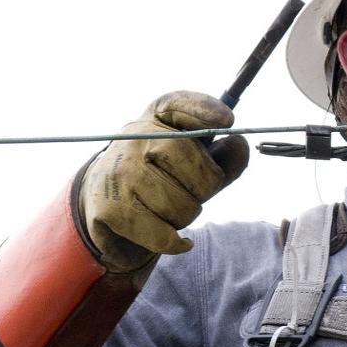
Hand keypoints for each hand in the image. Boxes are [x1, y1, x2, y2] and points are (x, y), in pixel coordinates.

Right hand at [79, 92, 250, 272]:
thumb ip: (221, 158)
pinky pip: (163, 234)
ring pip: (180, 204)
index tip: (227, 120)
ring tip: (172, 212)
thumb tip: (240, 144)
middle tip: (194, 194)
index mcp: (152, 120)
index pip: (174, 103)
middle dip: (206, 186)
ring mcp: (119, 173)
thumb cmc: (160, 183)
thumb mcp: (192, 166)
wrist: (106, 212)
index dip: (203, 109)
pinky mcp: (110, 209)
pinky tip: (177, 239)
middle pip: (189, 158)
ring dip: (186, 216)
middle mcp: (132, 140)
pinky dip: (176, 242)